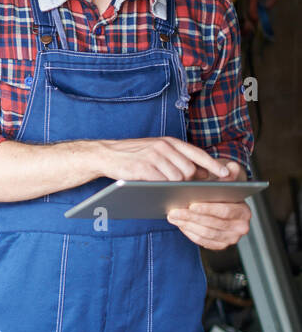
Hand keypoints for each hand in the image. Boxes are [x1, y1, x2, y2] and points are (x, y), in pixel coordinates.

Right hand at [93, 136, 230, 181]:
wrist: (105, 154)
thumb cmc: (133, 156)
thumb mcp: (157, 151)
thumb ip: (178, 159)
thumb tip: (202, 173)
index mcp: (169, 142)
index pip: (197, 153)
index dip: (213, 164)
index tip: (226, 174)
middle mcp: (163, 147)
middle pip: (189, 169)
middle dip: (188, 182)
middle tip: (182, 189)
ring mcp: (153, 157)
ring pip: (177, 178)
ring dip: (174, 187)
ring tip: (166, 189)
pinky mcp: (143, 168)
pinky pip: (162, 182)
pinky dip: (162, 188)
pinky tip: (157, 190)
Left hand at [166, 161, 252, 249]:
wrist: (218, 205)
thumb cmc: (218, 193)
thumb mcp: (223, 182)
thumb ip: (229, 174)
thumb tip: (232, 167)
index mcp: (244, 211)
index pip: (225, 211)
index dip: (207, 208)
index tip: (191, 205)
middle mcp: (241, 227)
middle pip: (213, 224)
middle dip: (191, 217)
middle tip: (173, 211)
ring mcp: (231, 238)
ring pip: (206, 233)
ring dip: (187, 225)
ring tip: (172, 216)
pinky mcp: (220, 245)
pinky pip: (202, 241)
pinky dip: (189, 232)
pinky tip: (179, 223)